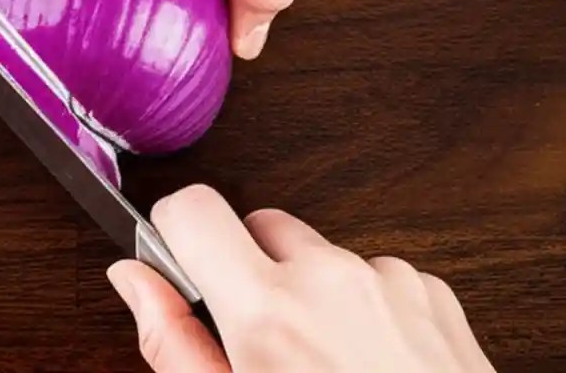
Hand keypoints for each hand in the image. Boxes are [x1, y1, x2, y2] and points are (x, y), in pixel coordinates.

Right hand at [106, 185, 495, 371]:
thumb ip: (173, 341)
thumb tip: (133, 279)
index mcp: (266, 311)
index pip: (192, 208)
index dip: (175, 231)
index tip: (181, 262)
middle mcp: (329, 278)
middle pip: (259, 226)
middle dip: (248, 268)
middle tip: (260, 342)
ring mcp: (387, 279)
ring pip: (320, 253)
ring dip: (311, 290)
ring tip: (325, 365)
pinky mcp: (431, 292)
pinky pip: (375, 274)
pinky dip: (364, 307)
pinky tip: (370, 364)